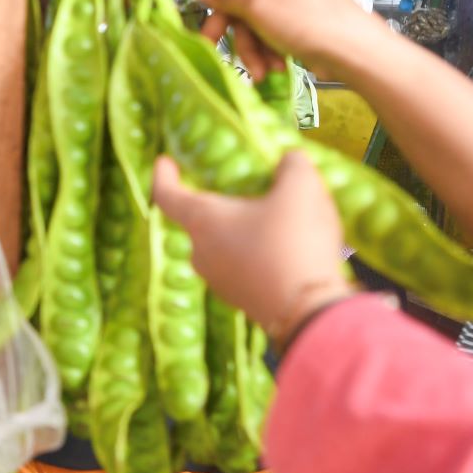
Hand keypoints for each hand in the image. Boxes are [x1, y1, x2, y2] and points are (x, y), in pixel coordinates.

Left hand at [152, 151, 352, 346]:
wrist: (309, 310)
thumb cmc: (294, 243)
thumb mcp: (301, 189)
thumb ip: (292, 166)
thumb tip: (288, 162)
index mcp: (203, 222)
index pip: (167, 195)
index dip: (163, 176)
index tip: (164, 162)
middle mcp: (201, 253)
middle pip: (203, 220)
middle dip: (224, 203)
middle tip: (252, 189)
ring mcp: (217, 280)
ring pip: (225, 244)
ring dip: (245, 230)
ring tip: (281, 220)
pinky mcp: (239, 299)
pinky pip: (242, 265)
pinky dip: (257, 253)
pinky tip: (288, 249)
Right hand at [166, 0, 389, 82]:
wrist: (355, 50)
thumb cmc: (307, 21)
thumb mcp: (260, 8)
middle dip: (227, 27)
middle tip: (210, 44)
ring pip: (248, 20)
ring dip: (249, 47)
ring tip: (261, 70)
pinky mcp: (294, 18)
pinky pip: (266, 31)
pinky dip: (265, 50)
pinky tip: (274, 67)